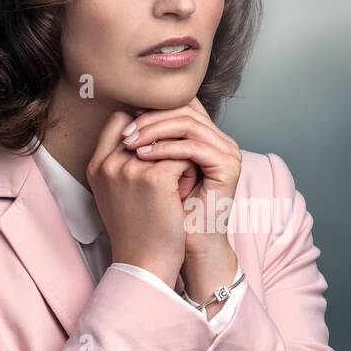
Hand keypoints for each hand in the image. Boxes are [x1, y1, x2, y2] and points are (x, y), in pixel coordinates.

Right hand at [87, 109, 194, 287]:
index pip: (119, 120)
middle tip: (175, 169)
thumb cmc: (137, 232)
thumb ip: (121, 164)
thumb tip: (143, 135)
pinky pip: (183, 156)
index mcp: (96, 166)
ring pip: (168, 141)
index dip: (144, 126)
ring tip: (180, 182)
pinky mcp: (154, 178)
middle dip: (166, 142)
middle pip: (147, 127)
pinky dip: (189, 171)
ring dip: (179, 156)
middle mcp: (109, 164)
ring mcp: (129, 169)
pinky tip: (185, 191)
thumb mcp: (117, 194)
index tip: (161, 143)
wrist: (145, 263)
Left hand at [120, 97, 240, 257]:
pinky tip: (144, 157)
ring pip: (188, 125)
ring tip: (130, 143)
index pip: (181, 106)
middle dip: (150, 119)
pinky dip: (167, 149)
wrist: (188, 245)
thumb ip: (149, 143)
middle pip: (185, 110)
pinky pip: (194, 148)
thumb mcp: (153, 170)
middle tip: (125, 133)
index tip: (125, 123)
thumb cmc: (168, 213)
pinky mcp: (228, 167)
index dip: (152, 108)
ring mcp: (228, 152)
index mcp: (207, 138)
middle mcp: (221, 141)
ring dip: (154, 131)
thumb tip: (122, 115)